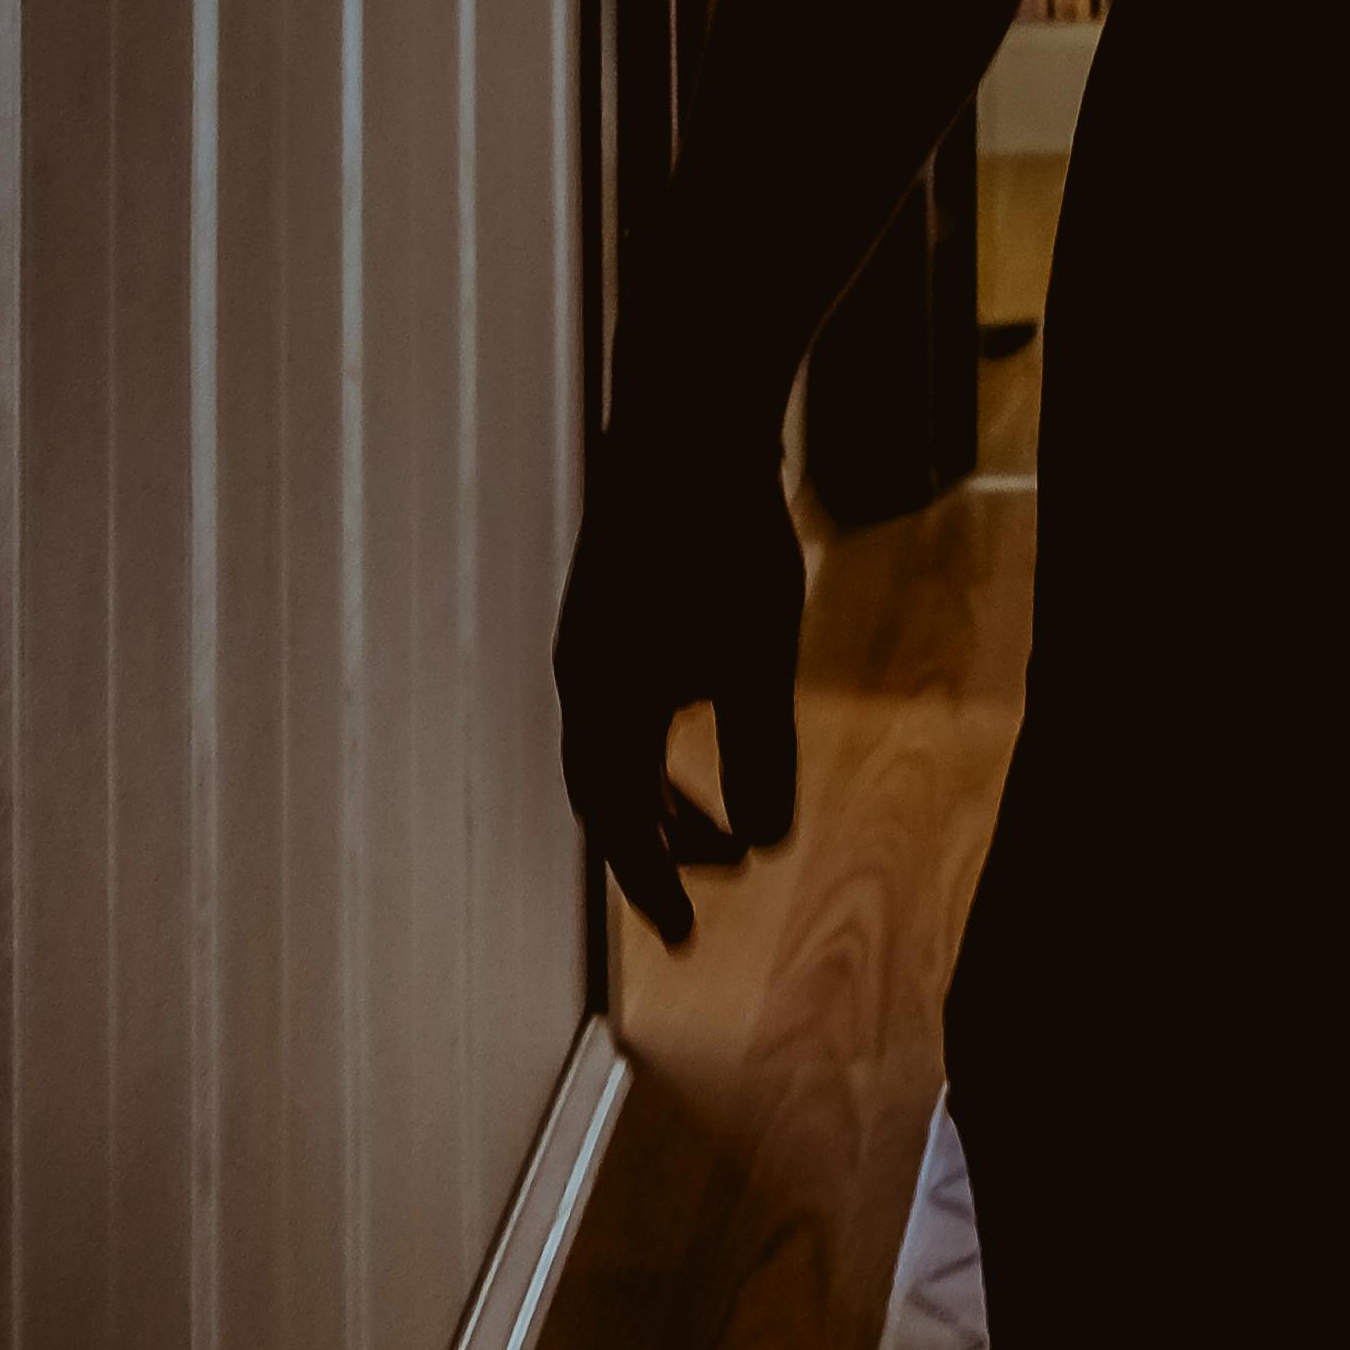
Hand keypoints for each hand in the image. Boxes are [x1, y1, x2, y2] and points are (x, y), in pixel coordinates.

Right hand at [554, 410, 805, 949]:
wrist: (689, 412)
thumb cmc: (723, 534)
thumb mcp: (757, 653)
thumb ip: (759, 748)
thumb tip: (766, 842)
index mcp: (600, 699)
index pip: (617, 819)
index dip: (651, 883)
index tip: (689, 938)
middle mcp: (584, 672)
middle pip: (610, 788)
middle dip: (659, 846)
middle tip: (714, 887)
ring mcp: (597, 630)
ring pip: (621, 739)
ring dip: (668, 791)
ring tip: (726, 828)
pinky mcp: (621, 593)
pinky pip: (632, 692)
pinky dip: (668, 732)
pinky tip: (718, 718)